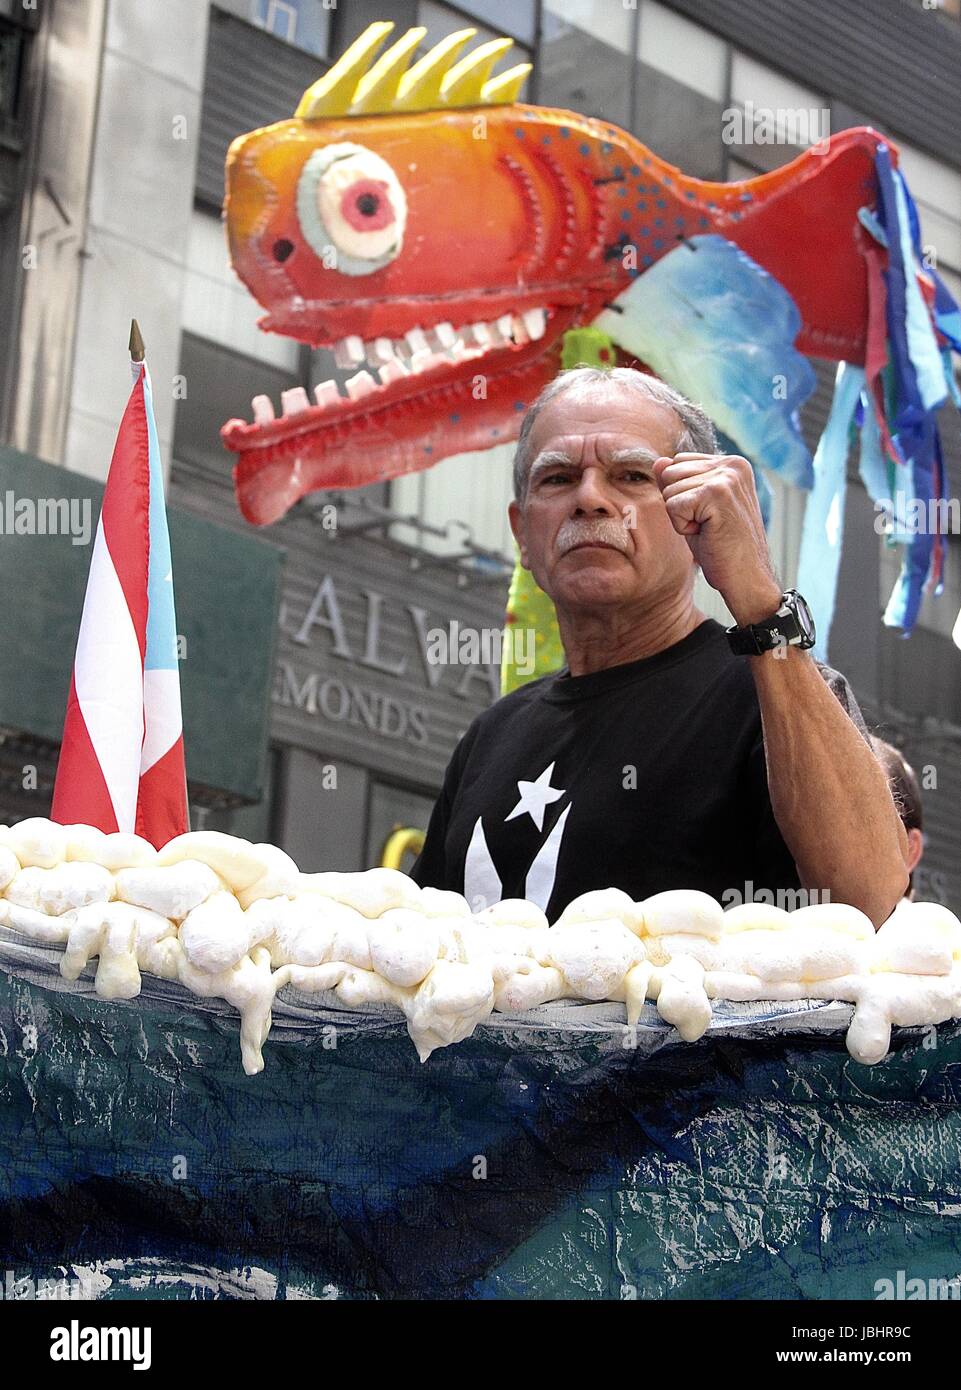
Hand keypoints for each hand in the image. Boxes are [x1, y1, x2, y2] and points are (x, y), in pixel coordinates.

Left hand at [652, 452, 781, 623]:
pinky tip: (707, 534)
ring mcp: (727, 477)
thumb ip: (678, 482)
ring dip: (682, 517)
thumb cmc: (722, 548)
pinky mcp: (717, 493)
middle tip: (708, 525)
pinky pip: (673, 506)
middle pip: (670, 473)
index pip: (678, 463)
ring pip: (669, 490)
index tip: (708, 515)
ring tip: (709, 529)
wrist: (747, 578)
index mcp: (732, 464)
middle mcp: (732, 464)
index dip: (683, 495)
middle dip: (679, 505)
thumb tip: (658, 461)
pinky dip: (683, 527)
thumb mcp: (695, 510)